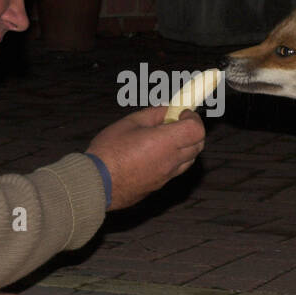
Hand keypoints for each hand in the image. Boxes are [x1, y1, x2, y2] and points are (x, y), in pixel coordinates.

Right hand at [85, 103, 205, 210]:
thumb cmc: (109, 151)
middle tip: (176, 122)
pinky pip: (176, 170)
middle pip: (198, 144)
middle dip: (192, 131)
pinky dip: (175, 159)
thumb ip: (153, 114)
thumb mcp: (130, 123)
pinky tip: (156, 154)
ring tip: (165, 139)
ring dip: (185, 146)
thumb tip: (168, 109)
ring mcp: (167, 176)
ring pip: (190, 159)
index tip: (183, 112)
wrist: (97, 183)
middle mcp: (171, 161)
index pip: (196, 129)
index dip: (193, 118)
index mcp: (166, 142)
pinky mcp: (160, 185)